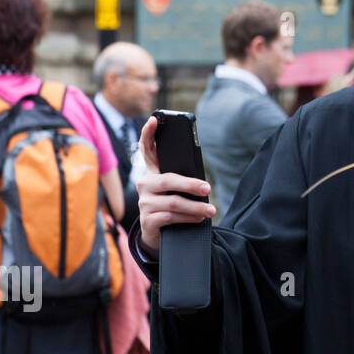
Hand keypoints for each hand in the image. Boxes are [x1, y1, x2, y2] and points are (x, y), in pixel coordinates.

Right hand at [135, 116, 214, 255]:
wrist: (159, 234)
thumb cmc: (173, 206)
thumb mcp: (177, 190)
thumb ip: (183, 180)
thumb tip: (202, 184)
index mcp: (153, 172)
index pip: (147, 149)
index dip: (149, 134)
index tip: (155, 120)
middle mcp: (144, 184)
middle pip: (169, 180)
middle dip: (191, 185)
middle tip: (208, 189)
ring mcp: (143, 203)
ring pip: (173, 202)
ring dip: (195, 208)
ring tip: (210, 210)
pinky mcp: (146, 220)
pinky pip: (170, 218)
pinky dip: (188, 219)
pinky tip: (197, 220)